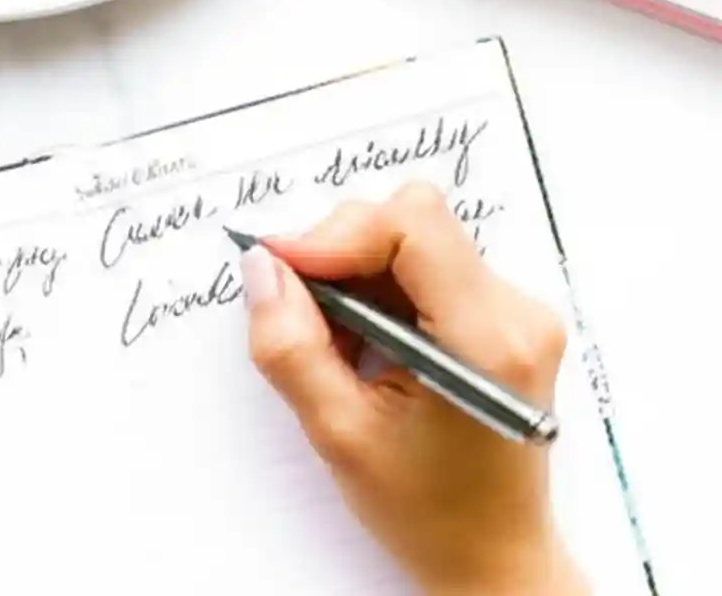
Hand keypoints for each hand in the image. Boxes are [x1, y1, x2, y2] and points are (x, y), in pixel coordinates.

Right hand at [241, 182, 587, 595]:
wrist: (495, 557)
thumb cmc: (429, 512)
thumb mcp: (339, 434)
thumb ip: (292, 346)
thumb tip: (262, 269)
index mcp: (487, 341)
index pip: (413, 225)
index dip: (337, 234)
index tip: (283, 267)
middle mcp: (517, 312)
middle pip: (412, 223)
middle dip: (341, 255)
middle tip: (303, 314)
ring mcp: (518, 312)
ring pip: (416, 241)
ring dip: (359, 276)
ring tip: (339, 345)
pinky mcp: (506, 317)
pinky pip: (429, 269)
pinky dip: (382, 292)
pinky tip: (368, 346)